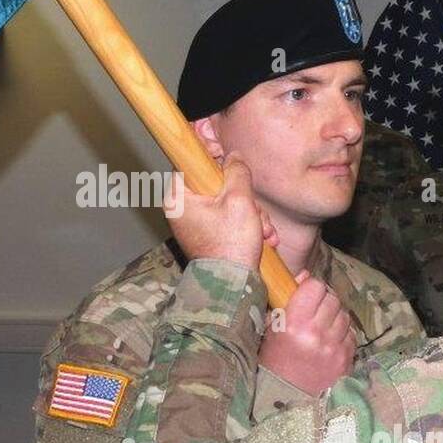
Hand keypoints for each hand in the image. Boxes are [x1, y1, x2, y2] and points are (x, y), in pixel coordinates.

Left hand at [167, 153, 277, 269]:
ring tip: (264, 232)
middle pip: (214, 186)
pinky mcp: (208, 238)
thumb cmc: (230, 245)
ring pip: (226, 204)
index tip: (224, 161)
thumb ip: (237, 172)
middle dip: (244, 198)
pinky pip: (228, 221)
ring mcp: (195, 226)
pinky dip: (247, 228)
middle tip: (255, 211)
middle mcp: (181, 212)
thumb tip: (234, 156)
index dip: (210, 160)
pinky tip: (263, 239)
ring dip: (251, 215)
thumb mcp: (240, 200)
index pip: (188, 164)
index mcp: (178, 199)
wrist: (233, 286)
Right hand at [258, 270, 356, 394]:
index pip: (315, 286)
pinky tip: (330, 342)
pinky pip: (351, 335)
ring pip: (344, 315)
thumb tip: (304, 277)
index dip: (311, 287)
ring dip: (335, 316)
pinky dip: (342, 335)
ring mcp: (334, 347)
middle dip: (324, 300)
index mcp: (294, 323)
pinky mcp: (346, 360)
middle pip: (332, 298)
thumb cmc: (272, 362)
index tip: (306, 292)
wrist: (285, 399)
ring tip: (323, 326)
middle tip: (315, 309)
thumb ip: (286, 302)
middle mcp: (317, 333)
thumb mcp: (271, 329)